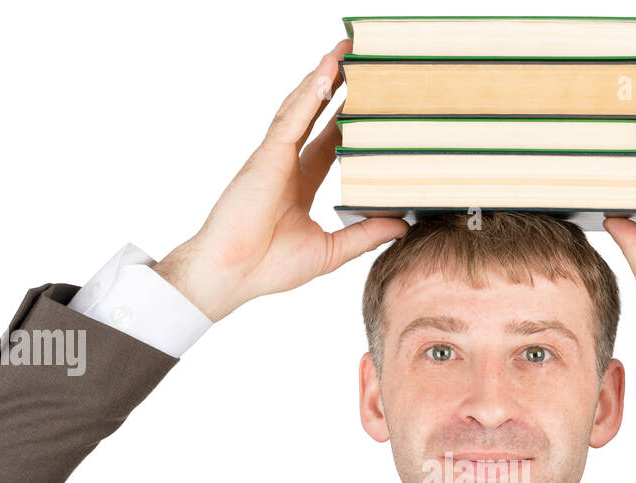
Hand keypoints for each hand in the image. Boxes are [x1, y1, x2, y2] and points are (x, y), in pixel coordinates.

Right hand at [153, 40, 408, 321]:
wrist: (233, 274)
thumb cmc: (269, 267)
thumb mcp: (331, 250)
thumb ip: (366, 235)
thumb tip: (402, 226)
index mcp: (299, 184)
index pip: (328, 144)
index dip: (346, 121)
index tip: (368, 103)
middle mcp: (286, 165)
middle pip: (314, 116)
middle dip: (334, 87)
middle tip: (357, 61)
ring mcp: (274, 157)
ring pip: (301, 107)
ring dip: (321, 78)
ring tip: (344, 53)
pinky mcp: (266, 157)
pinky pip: (291, 119)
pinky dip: (308, 96)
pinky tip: (325, 75)